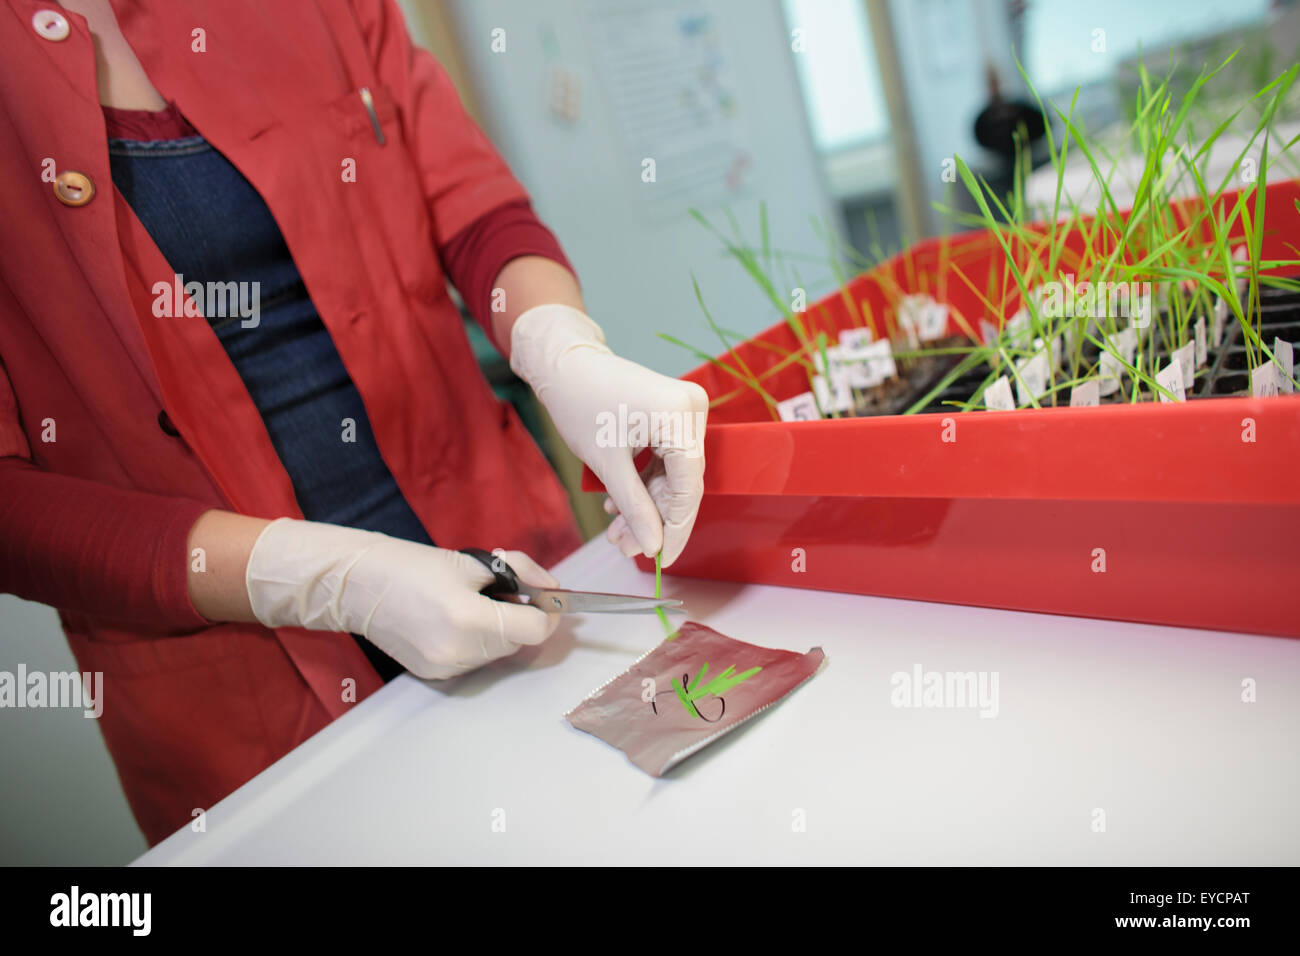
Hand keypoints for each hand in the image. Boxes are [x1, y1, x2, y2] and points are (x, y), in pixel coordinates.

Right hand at [244, 519, 560, 678]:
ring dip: (499, 630)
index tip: (545, 598)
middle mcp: (460, 651)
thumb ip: (521, 573)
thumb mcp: (475, 561)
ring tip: (474, 604)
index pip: (535, 630)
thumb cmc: (412, 566)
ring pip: (497, 652)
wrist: (358, 585)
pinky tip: (455, 620)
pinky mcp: (434, 674)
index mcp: (471, 619)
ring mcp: (446, 667)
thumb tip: (552, 588)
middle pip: (518, 642)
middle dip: (521, 618)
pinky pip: (474, 659)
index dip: (548, 612)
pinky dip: (477, 641)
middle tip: (505, 592)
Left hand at [509, 304, 707, 565]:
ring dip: (646, 504)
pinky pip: (666, 459)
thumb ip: (635, 508)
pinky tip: (619, 504)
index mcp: (681, 417)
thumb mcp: (607, 465)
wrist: (566, 365)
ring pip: (672, 475)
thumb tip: (654, 547)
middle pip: (681, 484)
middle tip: (626, 547)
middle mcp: (692, 410)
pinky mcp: (674, 414)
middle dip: (653, 519)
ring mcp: (685, 410)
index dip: (676, 530)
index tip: (662, 561)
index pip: (688, 489)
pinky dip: (645, 483)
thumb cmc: (581, 403)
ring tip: (617, 531)